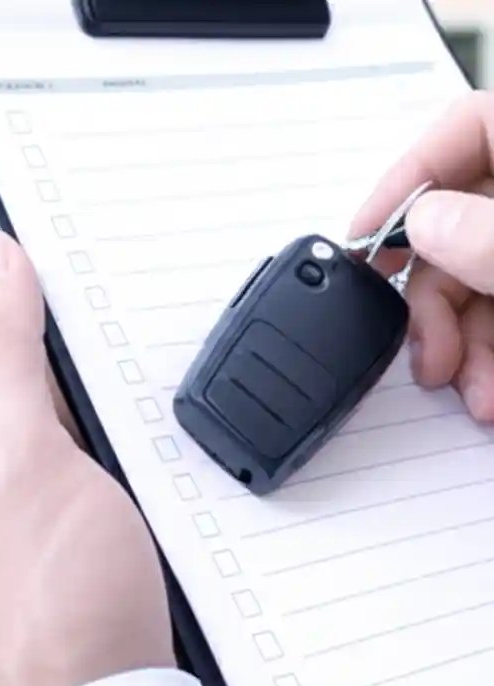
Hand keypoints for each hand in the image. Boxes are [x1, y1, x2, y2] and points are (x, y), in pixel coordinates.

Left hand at [0, 192, 175, 685]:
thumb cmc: (45, 617)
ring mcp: (12, 499)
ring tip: (73, 292)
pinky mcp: (66, 523)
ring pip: (15, 391)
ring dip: (40, 335)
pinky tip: (114, 386)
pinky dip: (84, 391)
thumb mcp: (10, 458)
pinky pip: (64, 433)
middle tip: (33, 236)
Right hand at [351, 91, 493, 421]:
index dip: (409, 178)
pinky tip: (489, 396)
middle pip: (466, 224)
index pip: (468, 127)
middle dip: (435, 299)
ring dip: (462, 346)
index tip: (365, 239)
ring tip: (463, 393)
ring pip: (484, 282)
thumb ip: (492, 239)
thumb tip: (424, 224)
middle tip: (423, 350)